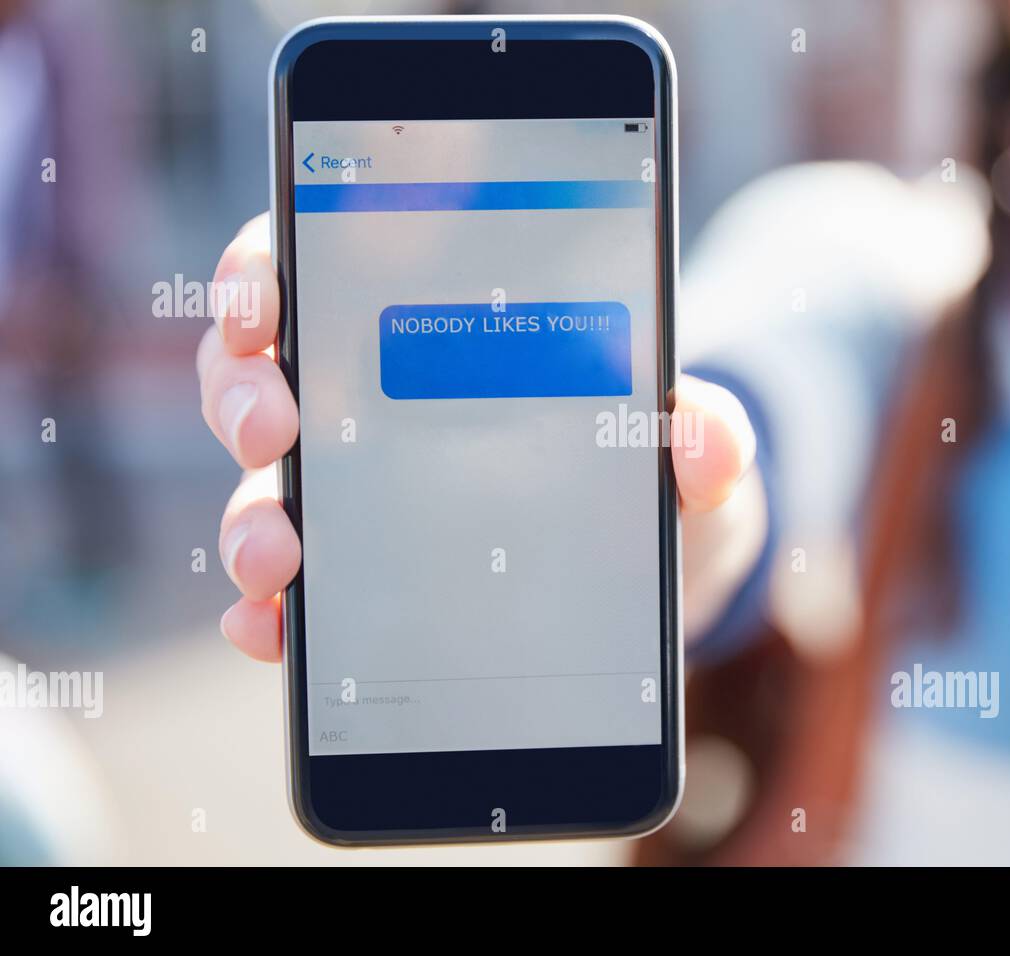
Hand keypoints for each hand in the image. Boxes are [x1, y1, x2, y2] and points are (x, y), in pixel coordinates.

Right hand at [198, 213, 767, 660]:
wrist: (658, 564)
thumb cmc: (652, 472)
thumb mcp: (681, 442)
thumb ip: (701, 430)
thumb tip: (708, 439)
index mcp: (429, 332)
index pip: (318, 268)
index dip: (265, 268)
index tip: (264, 296)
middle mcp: (372, 407)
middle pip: (260, 373)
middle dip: (242, 392)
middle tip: (270, 425)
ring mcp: (359, 498)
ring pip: (260, 486)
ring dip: (248, 515)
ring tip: (280, 552)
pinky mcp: (364, 584)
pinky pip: (293, 593)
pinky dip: (270, 610)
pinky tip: (276, 627)